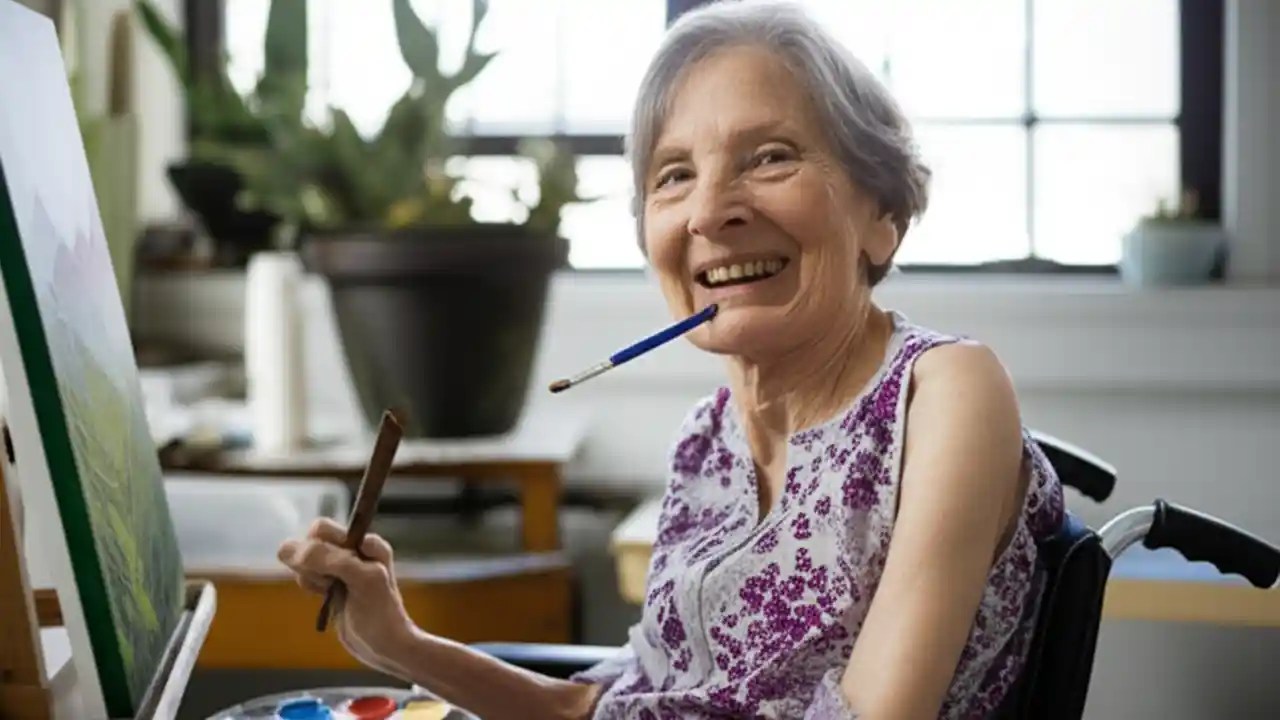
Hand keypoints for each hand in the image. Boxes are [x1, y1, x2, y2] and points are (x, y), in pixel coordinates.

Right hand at [278, 518, 416, 676]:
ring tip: (330, 592)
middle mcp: (351, 549)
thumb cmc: (380, 612)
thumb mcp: (363, 580)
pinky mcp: (330, 582)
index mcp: (364, 541)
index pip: (322, 529)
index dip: (317, 549)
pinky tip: (325, 598)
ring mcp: (339, 566)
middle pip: (309, 543)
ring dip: (311, 577)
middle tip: (329, 583)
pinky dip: (310, 586)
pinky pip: (307, 575)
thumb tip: (291, 548)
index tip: (332, 573)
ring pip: (304, 560)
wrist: (384, 646)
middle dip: (309, 564)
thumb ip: (333, 560)